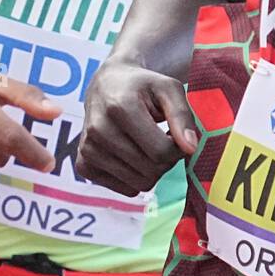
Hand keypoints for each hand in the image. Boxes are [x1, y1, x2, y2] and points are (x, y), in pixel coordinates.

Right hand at [76, 58, 197, 196]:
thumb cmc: (143, 87)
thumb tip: (191, 148)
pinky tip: (133, 154)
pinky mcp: (83, 166)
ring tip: (148, 145)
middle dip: (167, 159)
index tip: (177, 135)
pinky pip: (126, 189)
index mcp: (120, 108)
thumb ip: (182, 116)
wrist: (106, 85)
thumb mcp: (168, 89)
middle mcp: (98, 130)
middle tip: (163, 139)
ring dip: (153, 169)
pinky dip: (136, 176)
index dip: (179, 148)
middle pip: (151, 170)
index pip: (161, 151)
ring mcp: (88, 150)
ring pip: (140, 183)